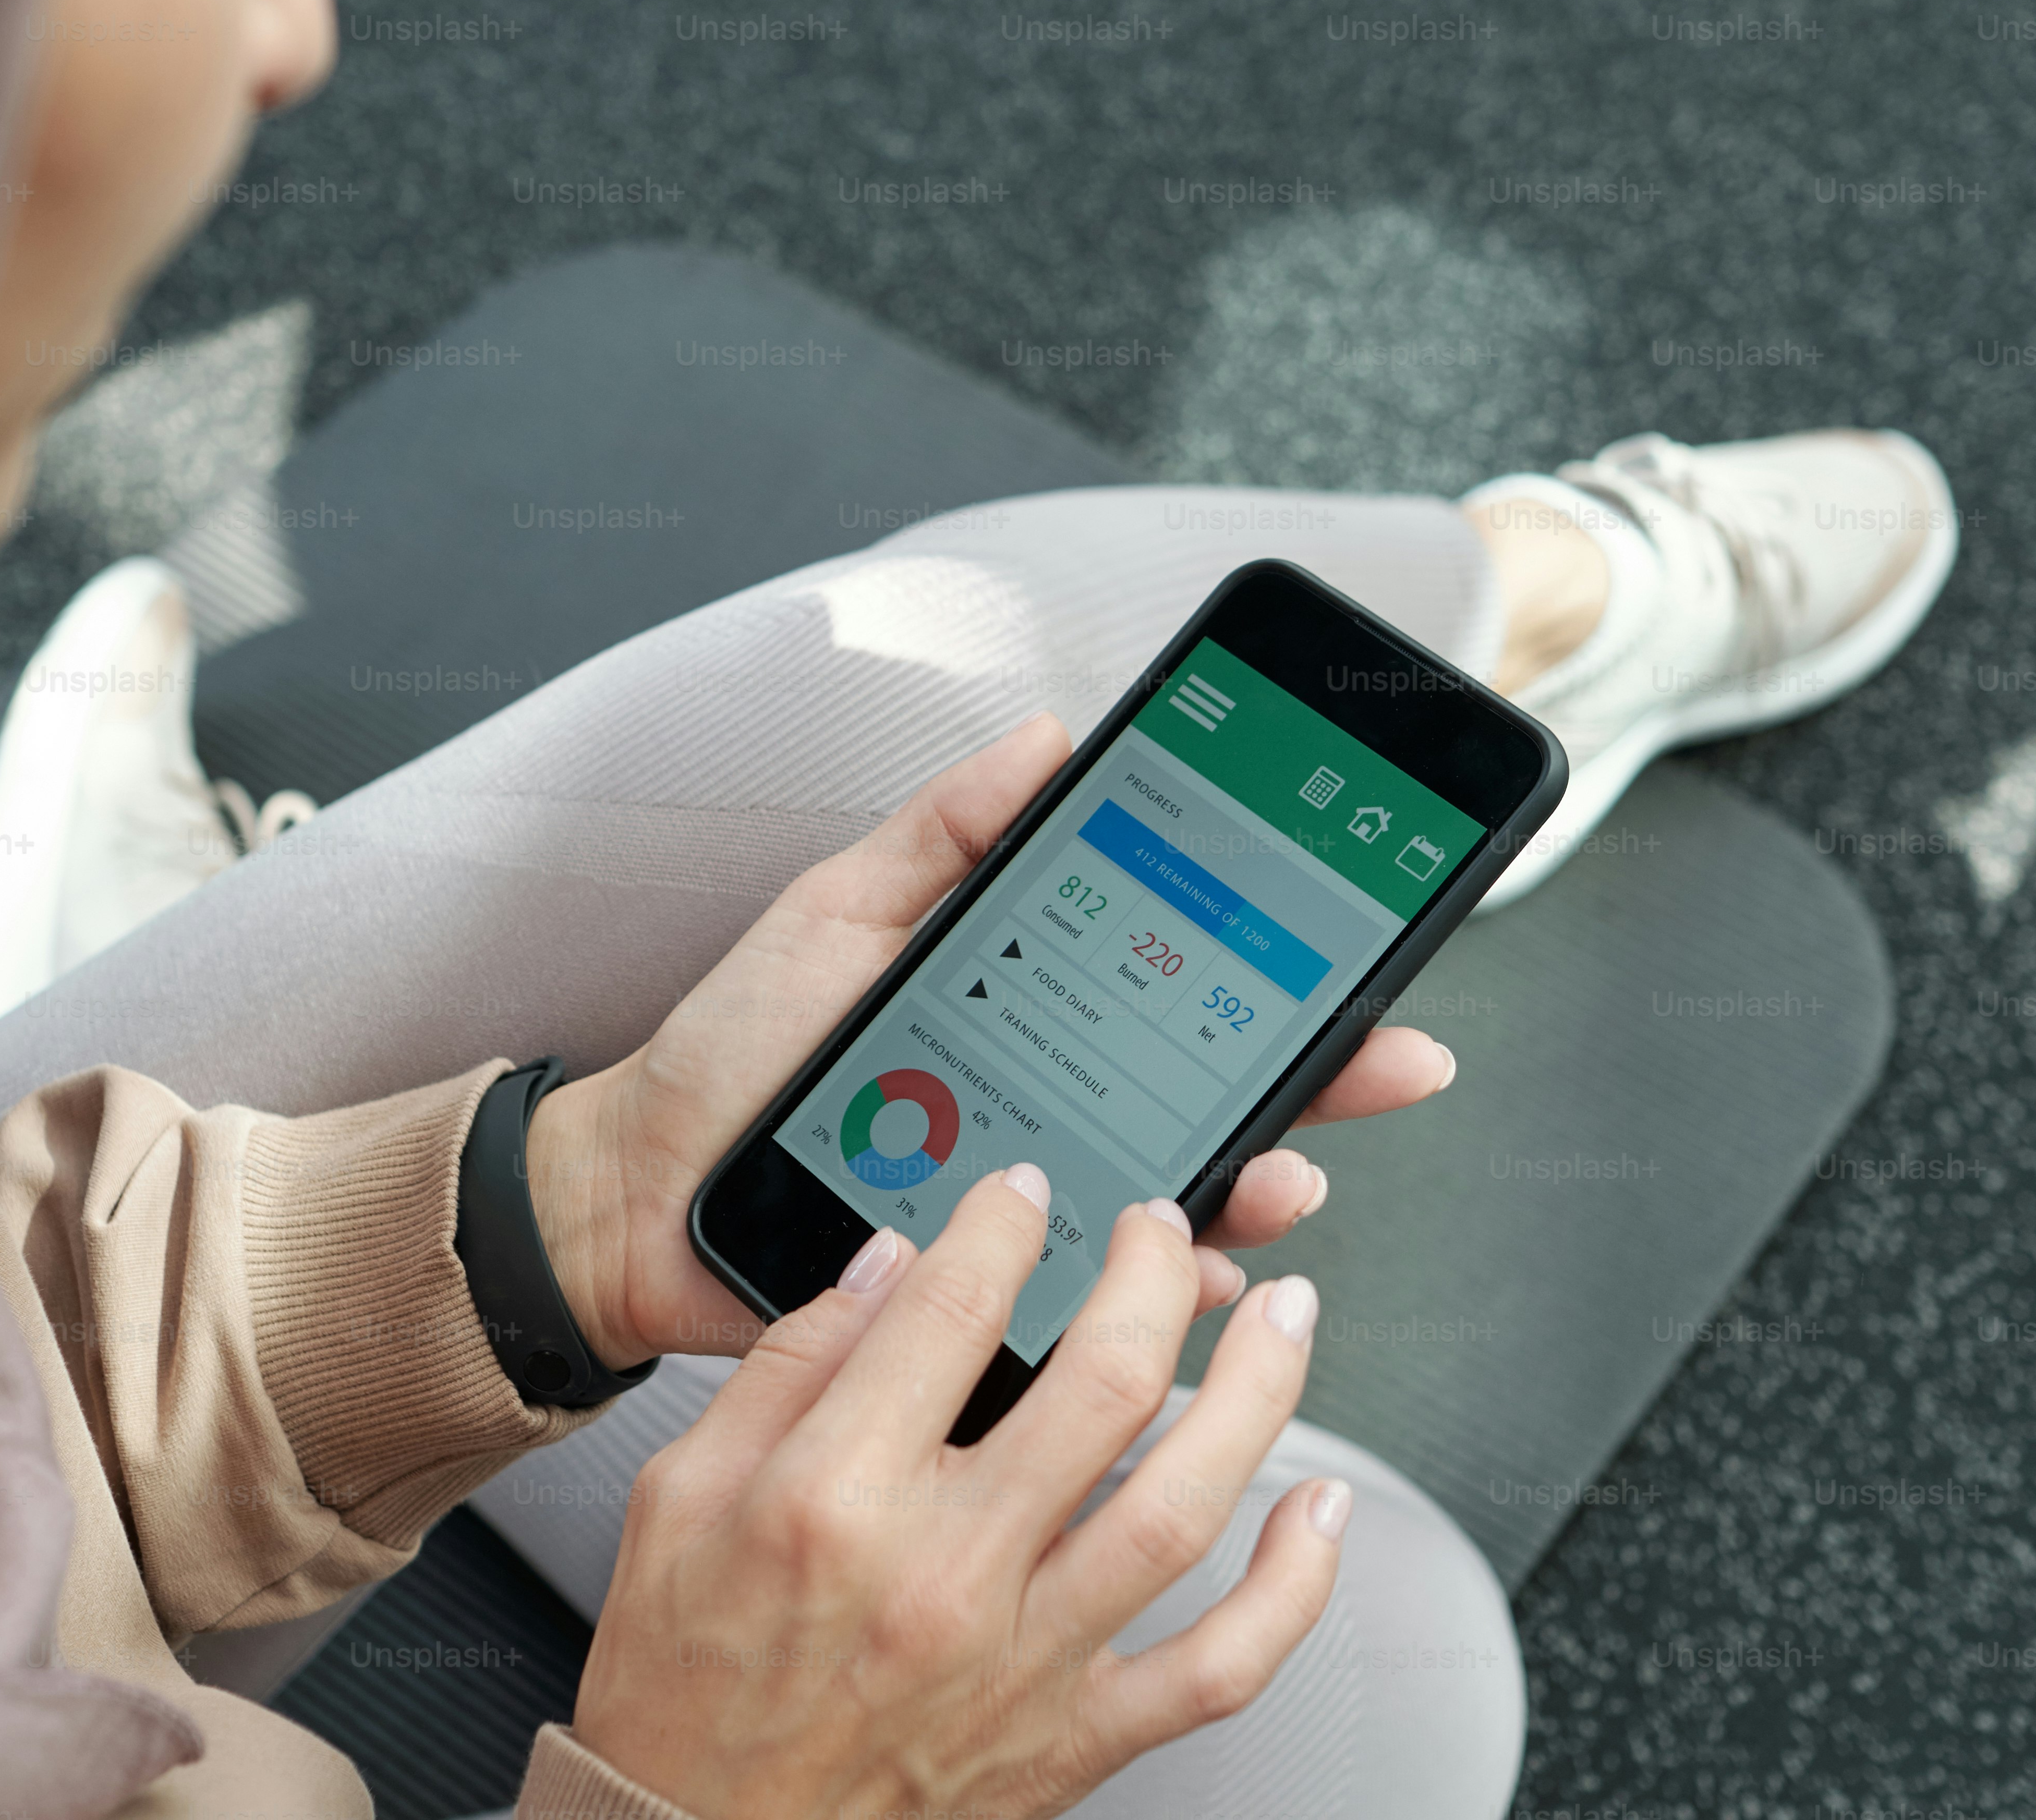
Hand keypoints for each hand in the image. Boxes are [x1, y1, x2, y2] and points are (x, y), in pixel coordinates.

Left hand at [524, 711, 1461, 1366]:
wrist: (636, 1186)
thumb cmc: (734, 1050)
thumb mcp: (839, 913)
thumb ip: (944, 832)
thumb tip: (1047, 733)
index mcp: (1038, 1015)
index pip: (1187, 985)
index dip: (1282, 964)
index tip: (1360, 930)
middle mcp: (1057, 1110)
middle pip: (1222, 1092)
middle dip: (1327, 1076)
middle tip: (1399, 1055)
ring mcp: (1035, 1206)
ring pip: (1185, 1202)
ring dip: (1258, 1186)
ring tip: (1287, 1171)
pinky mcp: (994, 1293)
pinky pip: (1105, 1301)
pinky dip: (1160, 1291)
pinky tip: (1195, 1270)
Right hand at [571, 1163, 1348, 1818]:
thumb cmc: (684, 1680)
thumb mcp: (681, 1496)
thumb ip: (785, 1367)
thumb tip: (885, 1265)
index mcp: (836, 1499)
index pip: (954, 1311)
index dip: (1007, 1223)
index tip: (1026, 1195)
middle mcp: (944, 1575)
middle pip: (1103, 1386)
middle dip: (1154, 1276)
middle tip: (1165, 1229)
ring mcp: (1024, 1662)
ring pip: (1185, 1506)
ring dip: (1257, 1393)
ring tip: (1284, 1313)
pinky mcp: (1073, 1739)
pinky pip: (1221, 1666)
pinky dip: (1293, 1588)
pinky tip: (1318, 1508)